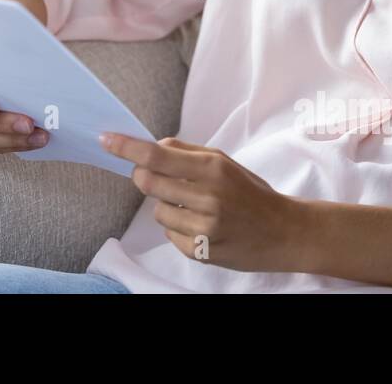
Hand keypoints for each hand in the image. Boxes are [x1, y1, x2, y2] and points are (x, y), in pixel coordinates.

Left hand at [99, 133, 308, 272]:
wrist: (286, 232)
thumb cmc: (252, 193)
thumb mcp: (226, 163)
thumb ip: (188, 153)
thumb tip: (153, 147)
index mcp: (213, 168)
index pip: (158, 155)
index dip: (127, 147)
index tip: (105, 139)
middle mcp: (208, 196)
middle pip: (149, 183)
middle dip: (143, 177)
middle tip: (151, 175)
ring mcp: (206, 227)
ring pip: (157, 211)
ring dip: (165, 205)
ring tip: (192, 205)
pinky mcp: (203, 252)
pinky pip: (170, 234)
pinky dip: (177, 228)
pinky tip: (200, 225)